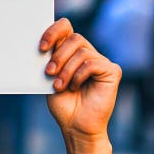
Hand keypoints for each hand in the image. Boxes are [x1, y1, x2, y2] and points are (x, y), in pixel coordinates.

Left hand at [40, 18, 121, 140]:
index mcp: (72, 51)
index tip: (41, 48)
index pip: (65, 27)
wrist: (75, 126)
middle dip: (58, 55)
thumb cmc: (63, 103)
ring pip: (81, 51)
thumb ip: (50, 56)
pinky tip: (75, 87)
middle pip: (74, 37)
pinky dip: (79, 75)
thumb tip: (42, 41)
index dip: (53, 31)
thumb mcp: (50, 75)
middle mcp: (88, 53)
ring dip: (66, 69)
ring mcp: (101, 61)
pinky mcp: (112, 71)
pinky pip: (92, 63)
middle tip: (48, 72)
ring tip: (59, 85)